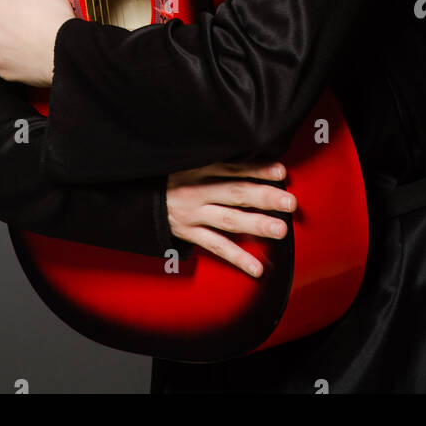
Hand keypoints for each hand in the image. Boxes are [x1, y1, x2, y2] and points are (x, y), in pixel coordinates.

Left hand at [0, 0, 74, 86]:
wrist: (63, 53)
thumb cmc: (49, 17)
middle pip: (0, 12)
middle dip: (15, 11)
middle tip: (38, 13)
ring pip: (4, 34)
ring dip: (16, 31)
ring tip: (38, 30)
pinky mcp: (3, 70)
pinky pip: (10, 55)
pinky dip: (20, 51)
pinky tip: (36, 46)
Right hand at [166, 160, 296, 277]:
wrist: (135, 196)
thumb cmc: (168, 175)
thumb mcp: (186, 159)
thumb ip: (214, 159)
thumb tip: (248, 157)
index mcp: (198, 167)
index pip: (233, 168)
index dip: (257, 169)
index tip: (280, 172)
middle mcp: (197, 190)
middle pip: (235, 193)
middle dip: (265, 197)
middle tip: (290, 202)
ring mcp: (192, 214)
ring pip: (229, 220)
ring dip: (256, 225)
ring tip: (280, 229)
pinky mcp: (188, 234)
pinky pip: (215, 247)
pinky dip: (237, 258)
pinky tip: (257, 268)